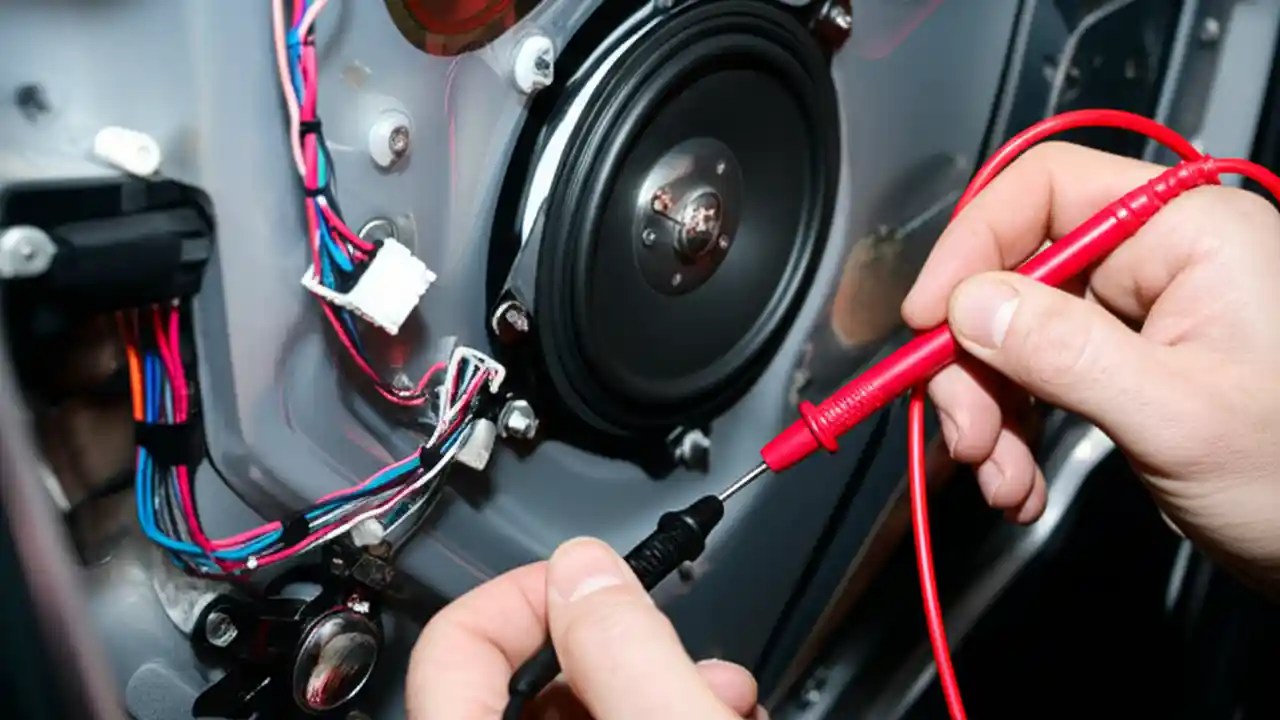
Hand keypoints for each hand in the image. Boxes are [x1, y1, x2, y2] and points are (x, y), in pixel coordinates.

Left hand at [407, 537, 766, 718]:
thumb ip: (625, 644)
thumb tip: (587, 567)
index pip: (453, 641)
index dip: (530, 592)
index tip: (600, 583)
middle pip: (526, 676)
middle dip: (621, 642)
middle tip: (682, 645)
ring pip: (579, 708)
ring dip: (654, 682)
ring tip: (721, 692)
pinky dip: (658, 714)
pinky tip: (715, 715)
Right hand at [902, 142, 1279, 582]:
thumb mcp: (1176, 412)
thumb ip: (1066, 351)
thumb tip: (968, 306)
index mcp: (1186, 232)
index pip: (1044, 191)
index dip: (970, 247)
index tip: (926, 320)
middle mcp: (1156, 259)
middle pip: (1014, 274)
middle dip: (974, 361)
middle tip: (965, 432)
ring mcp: (1137, 313)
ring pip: (1013, 333)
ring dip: (990, 409)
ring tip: (1001, 477)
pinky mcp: (1123, 363)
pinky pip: (1037, 376)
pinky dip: (1014, 429)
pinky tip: (1019, 481)